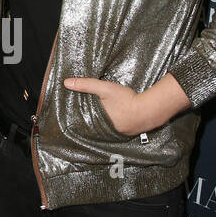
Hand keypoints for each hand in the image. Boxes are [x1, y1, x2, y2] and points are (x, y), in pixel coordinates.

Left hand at [64, 72, 190, 134]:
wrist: (149, 110)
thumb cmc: (126, 100)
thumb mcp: (104, 88)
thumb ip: (86, 85)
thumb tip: (66, 83)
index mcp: (96, 122)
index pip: (81, 124)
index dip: (76, 120)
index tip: (69, 118)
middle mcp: (105, 131)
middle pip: (92, 127)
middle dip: (88, 122)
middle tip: (83, 116)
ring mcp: (116, 134)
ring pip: (104, 129)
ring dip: (101, 124)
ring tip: (97, 118)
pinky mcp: (126, 133)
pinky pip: (115, 129)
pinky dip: (112, 125)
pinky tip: (113, 119)